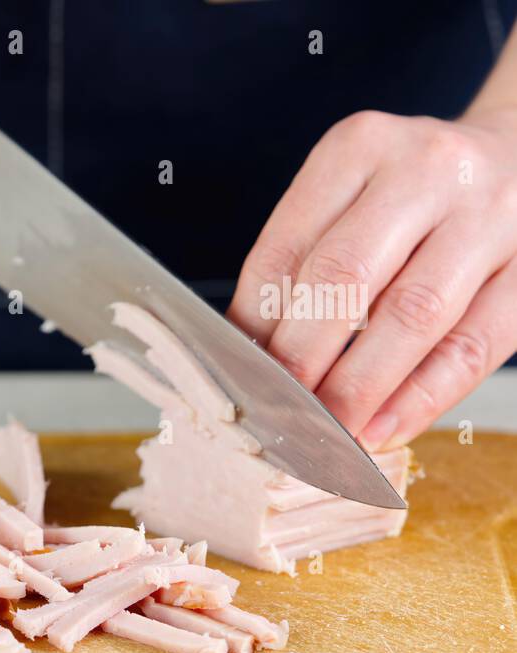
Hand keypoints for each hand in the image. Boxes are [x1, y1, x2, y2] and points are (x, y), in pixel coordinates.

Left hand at [228, 108, 516, 450]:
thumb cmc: (410, 192)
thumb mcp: (347, 195)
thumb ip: (300, 260)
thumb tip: (247, 351)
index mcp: (359, 148)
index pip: (287, 248)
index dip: (255, 324)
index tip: (236, 375)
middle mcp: (427, 171)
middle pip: (345, 278)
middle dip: (302, 359)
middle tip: (277, 412)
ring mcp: (489, 216)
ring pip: (413, 315)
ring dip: (360, 387)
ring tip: (327, 431)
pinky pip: (473, 345)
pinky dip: (422, 397)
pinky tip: (384, 428)